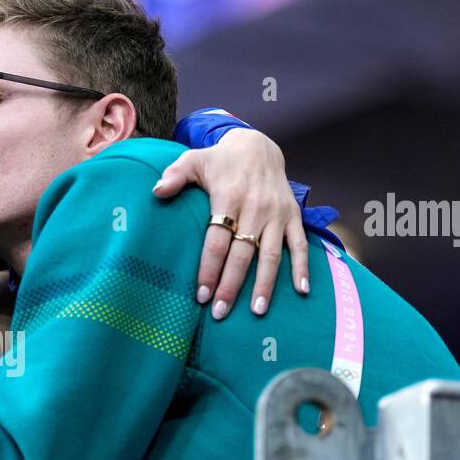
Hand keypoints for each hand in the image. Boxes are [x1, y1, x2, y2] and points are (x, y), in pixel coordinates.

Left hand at [152, 127, 308, 317]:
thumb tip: (157, 191)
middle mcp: (256, 209)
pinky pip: (299, 244)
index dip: (209, 269)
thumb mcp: (194, 159)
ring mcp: (276, 214)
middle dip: (231, 285)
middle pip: (242, 254)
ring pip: (270, 255)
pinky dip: (302, 267)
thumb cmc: (220, 161)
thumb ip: (175, 175)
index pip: (217, 241)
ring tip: (257, 311)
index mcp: (229, 197)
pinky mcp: (292, 216)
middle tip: (220, 312)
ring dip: (265, 284)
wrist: (259, 147)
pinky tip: (301, 291)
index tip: (201, 295)